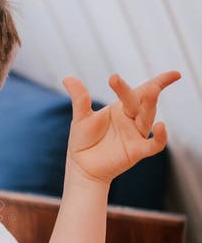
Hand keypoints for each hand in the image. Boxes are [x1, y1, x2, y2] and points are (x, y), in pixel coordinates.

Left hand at [63, 70, 180, 183]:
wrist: (82, 167)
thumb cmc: (84, 141)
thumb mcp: (81, 118)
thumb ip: (80, 99)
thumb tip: (67, 78)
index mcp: (122, 108)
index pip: (142, 91)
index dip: (161, 81)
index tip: (174, 74)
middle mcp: (132, 119)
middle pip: (142, 102)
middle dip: (146, 92)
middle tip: (146, 83)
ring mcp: (136, 135)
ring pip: (147, 118)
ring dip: (150, 106)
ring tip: (151, 91)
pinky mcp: (137, 151)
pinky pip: (154, 144)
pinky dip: (160, 137)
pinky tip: (160, 127)